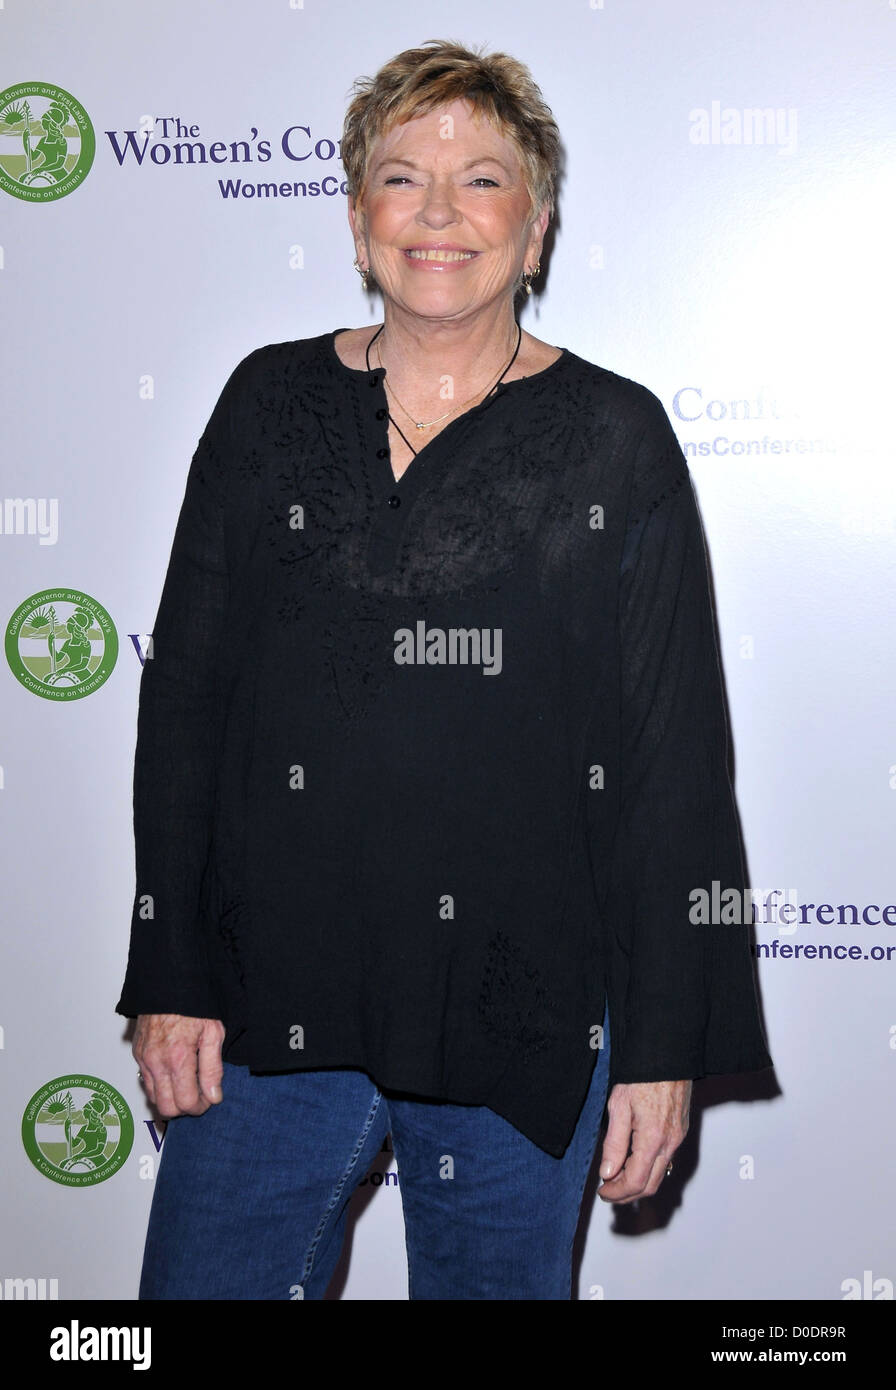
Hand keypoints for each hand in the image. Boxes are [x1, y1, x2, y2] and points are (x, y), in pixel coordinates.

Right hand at [133, 1013, 224, 1117]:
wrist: (169, 981)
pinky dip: (160, 1085)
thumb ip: (212, 1069)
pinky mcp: (137, 1053)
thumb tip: (213, 1096)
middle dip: (185, 1108)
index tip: (210, 1098)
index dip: (201, 1106)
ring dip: (171, 1098)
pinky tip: (175, 1073)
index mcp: (177, 1057)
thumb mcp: (213, 1032)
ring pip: (153, 1097)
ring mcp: (143, 1058)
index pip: (186, 1102)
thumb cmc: (194, 1003)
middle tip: (199, 1096)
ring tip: (188, 1083)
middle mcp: (156, 1061)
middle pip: (166, 1108)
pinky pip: (146, 1081)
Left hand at [597, 1079, 690, 1202]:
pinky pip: (666, 1160)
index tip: (602, 1192)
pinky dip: (649, 1169)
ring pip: (660, 1175)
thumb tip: (608, 1173)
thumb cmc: (642, 1075)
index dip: (617, 1193)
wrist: (667, 1054)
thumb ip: (614, 1143)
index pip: (635, 1181)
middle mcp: (670, 1143)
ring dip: (638, 1182)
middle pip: (651, 1185)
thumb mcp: (618, 1106)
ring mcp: (678, 1138)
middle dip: (627, 1194)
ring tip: (616, 1176)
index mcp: (653, 1139)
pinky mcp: (680, 1131)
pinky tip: (633, 1161)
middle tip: (607, 1190)